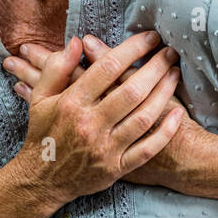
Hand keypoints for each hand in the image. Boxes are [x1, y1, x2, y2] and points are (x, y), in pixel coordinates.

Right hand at [9, 31, 184, 206]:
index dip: (132, 49)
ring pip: (143, 117)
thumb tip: (77, 42)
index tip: (149, 38)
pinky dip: (164, 132)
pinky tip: (176, 114)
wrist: (41, 179)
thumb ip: (56, 67)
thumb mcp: (40, 97)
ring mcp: (105, 148)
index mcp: (71, 103)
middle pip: (131, 91)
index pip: (107, 68)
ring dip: (164, 93)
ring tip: (175, 74)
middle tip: (170, 52)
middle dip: (155, 67)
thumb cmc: (42, 132)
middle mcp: (89, 124)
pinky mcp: (116, 168)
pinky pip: (146, 150)